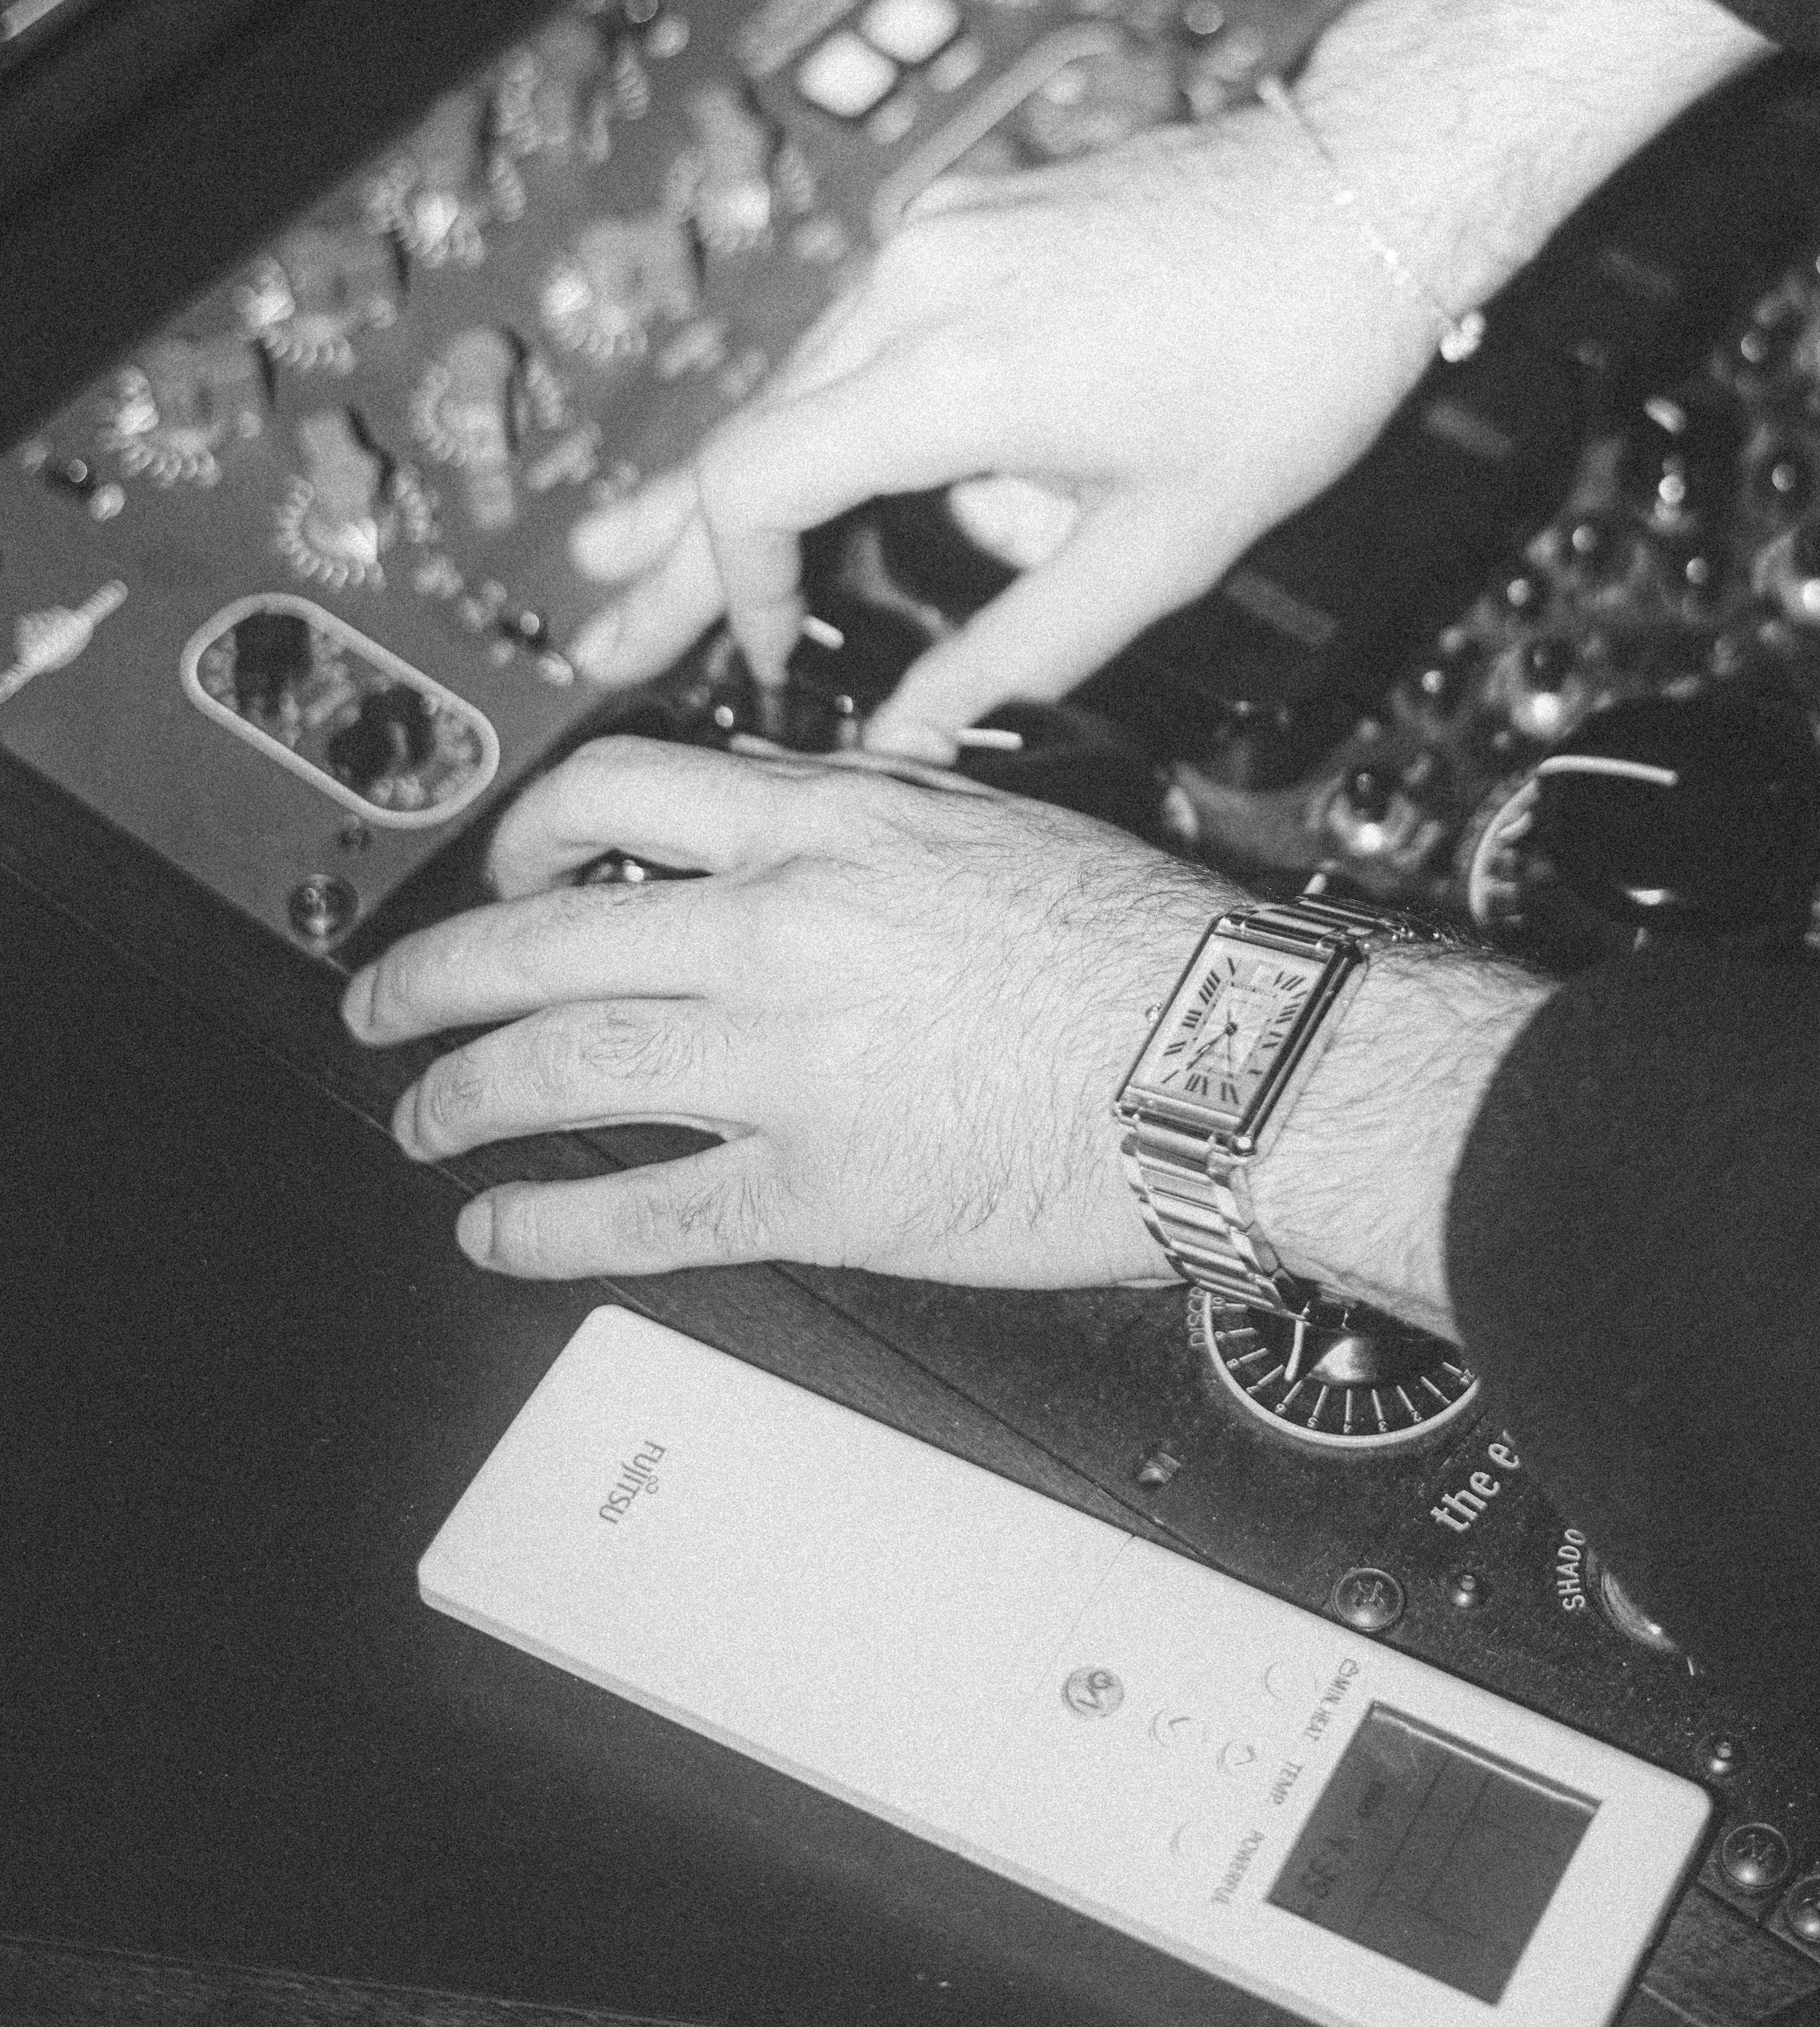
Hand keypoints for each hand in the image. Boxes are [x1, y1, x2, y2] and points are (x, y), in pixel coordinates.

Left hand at [344, 734, 1238, 1285]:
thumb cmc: (1145, 947)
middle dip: (431, 977)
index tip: (504, 871)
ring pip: (563, 1068)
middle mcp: (783, 930)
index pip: (618, 795)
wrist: (1230, 1058)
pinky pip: (644, 1208)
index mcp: (830, 830)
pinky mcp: (820, 1188)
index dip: (526, 836)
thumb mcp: (987, 821)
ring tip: (420, 1120)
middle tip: (382, 1006)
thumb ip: (866, 814)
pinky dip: (546, 1224)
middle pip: (546, 937)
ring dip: (461, 1098)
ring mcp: (789, 1064)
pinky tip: (500, 1231)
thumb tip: (782, 814)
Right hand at [564, 0, 1766, 750]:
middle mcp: (918, 284)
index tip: (759, 654)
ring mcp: (937, 235)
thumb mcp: (1164, 545)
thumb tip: (918, 735)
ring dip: (757, 475)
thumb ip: (1023, 650)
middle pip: (753, 429)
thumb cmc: (1292, 361)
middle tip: (598, 620)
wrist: (1360, 189)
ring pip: (806, 379)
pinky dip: (842, 407)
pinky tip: (856, 464)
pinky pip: (871, 329)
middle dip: (674, 542)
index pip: (760, 485)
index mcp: (956, 372)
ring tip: (645, 550)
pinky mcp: (966, 215)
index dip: (731, 584)